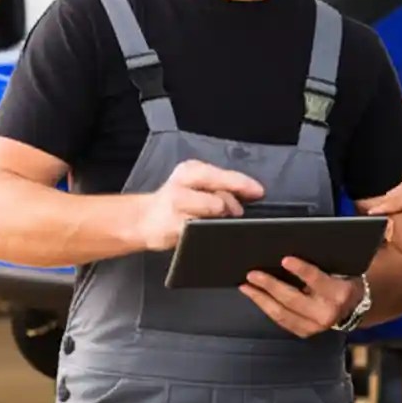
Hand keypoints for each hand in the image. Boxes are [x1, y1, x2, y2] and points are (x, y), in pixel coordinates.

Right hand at [138, 159, 264, 250]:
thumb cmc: (176, 201)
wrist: (143, 219)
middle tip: (235, 212)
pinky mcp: (174, 228)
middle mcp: (182, 186)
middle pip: (219, 198)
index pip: (222, 176)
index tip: (258, 192)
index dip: (243, 185)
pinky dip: (211, 232)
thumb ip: (221, 186)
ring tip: (212, 220)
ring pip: (213, 213)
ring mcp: (176, 208)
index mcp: (190, 170)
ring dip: (221, 219)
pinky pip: (204, 231)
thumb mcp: (197, 184)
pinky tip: (206, 231)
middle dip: (232, 206)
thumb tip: (251, 193)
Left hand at [239, 257, 363, 337]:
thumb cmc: (343, 280)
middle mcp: (328, 313)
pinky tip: (257, 298)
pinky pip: (281, 321)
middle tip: (253, 274)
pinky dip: (267, 308)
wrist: (354, 305)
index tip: (284, 260)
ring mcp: (315, 327)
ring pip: (282, 313)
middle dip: (270, 286)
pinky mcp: (305, 332)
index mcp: (339, 293)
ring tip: (246, 286)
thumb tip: (290, 255)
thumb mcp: (339, 269)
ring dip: (261, 299)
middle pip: (293, 299)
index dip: (301, 270)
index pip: (317, 279)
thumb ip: (321, 263)